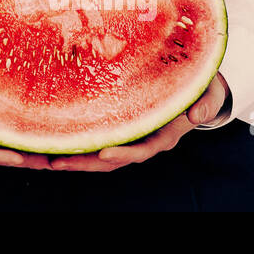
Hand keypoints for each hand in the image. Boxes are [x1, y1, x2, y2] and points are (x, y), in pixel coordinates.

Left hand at [48, 73, 230, 170]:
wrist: (195, 91)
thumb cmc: (201, 91)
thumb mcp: (208, 95)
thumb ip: (205, 104)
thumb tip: (197, 117)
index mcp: (163, 137)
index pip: (141, 150)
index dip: (124, 154)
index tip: (103, 153)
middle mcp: (142, 141)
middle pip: (111, 160)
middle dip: (84, 162)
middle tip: (56, 162)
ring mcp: (129, 137)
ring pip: (98, 154)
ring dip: (74, 156)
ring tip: (45, 157)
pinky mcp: (118, 127)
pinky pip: (96, 138)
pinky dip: (77, 141)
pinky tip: (53, 138)